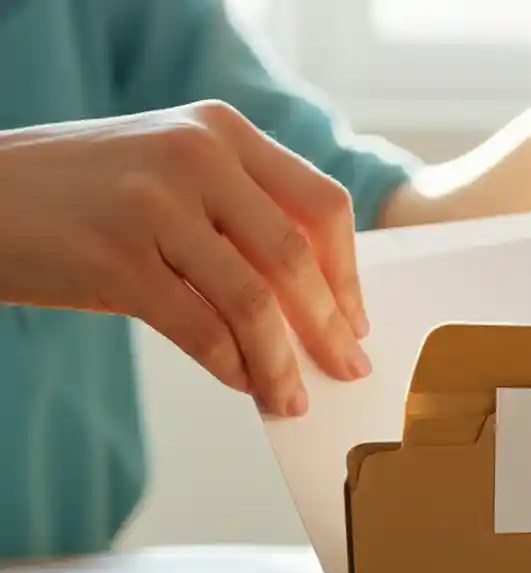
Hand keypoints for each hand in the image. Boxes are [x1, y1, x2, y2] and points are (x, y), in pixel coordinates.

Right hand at [0, 100, 370, 415]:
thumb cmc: (88, 193)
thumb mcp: (172, 172)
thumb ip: (240, 213)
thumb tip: (314, 300)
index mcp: (222, 131)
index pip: (320, 204)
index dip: (348, 270)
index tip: (356, 318)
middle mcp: (196, 157)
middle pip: (295, 257)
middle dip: (329, 325)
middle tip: (347, 368)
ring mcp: (154, 205)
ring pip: (251, 301)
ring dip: (281, 362)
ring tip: (292, 396)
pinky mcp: (115, 258)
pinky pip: (199, 328)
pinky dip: (232, 365)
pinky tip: (245, 384)